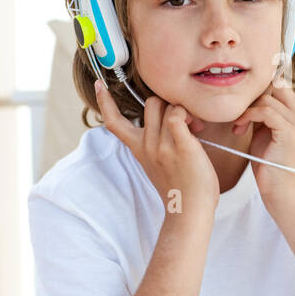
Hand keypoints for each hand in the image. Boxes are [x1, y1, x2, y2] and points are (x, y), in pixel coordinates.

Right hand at [94, 80, 218, 215]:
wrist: (189, 210)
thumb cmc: (180, 186)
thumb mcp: (157, 163)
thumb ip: (156, 142)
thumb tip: (169, 119)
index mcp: (138, 148)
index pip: (114, 122)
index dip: (105, 102)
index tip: (99, 85)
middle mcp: (146, 145)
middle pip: (151, 103)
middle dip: (168, 104)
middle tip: (183, 120)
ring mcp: (162, 146)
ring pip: (168, 107)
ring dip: (182, 111)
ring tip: (194, 128)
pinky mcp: (180, 147)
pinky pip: (177, 117)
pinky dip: (186, 115)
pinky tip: (196, 128)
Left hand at [231, 52, 294, 208]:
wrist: (278, 188)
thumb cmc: (270, 160)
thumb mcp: (267, 129)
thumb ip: (267, 109)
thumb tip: (254, 94)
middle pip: (283, 81)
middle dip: (259, 89)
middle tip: (244, 108)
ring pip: (270, 95)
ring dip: (248, 107)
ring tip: (239, 123)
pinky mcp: (288, 131)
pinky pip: (264, 110)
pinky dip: (247, 116)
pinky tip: (240, 128)